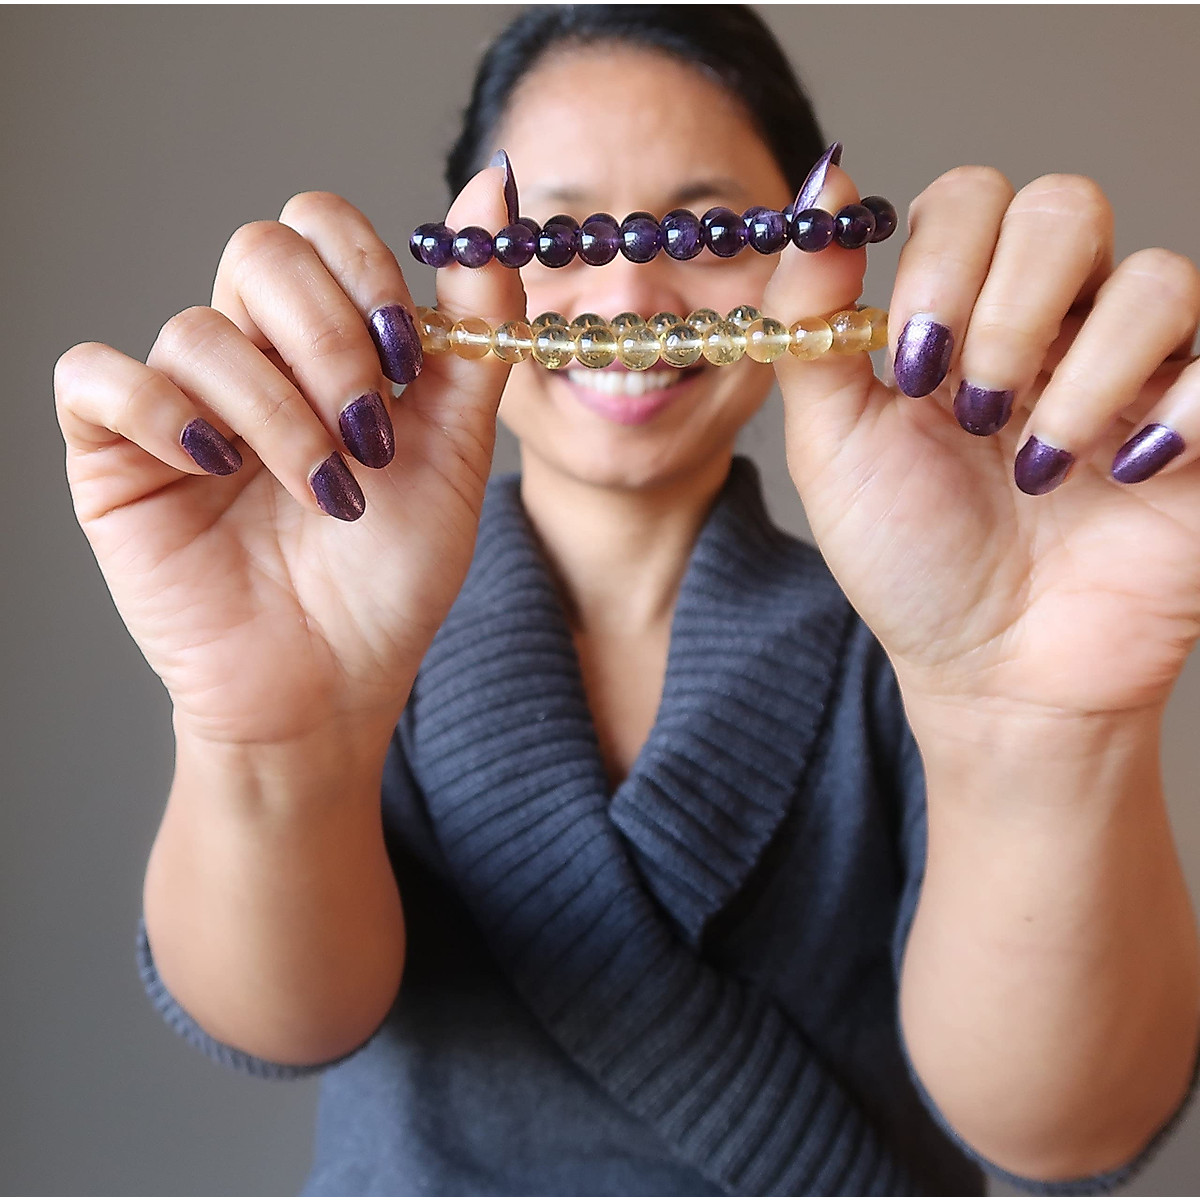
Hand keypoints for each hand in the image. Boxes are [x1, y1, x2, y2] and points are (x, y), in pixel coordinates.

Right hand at [55, 167, 524, 749]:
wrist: (332, 685)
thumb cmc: (393, 577)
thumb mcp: (458, 445)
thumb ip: (475, 320)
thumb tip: (496, 183)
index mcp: (326, 347)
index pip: (321, 227)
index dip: (364, 271)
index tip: (404, 359)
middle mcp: (250, 359)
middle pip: (258, 249)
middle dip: (329, 338)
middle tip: (368, 430)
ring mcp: (178, 403)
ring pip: (199, 328)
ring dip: (279, 415)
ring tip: (324, 495)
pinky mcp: (114, 454)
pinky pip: (97, 376)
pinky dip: (163, 413)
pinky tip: (216, 471)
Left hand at [764, 161, 1199, 717]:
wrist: (987, 669)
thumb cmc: (908, 558)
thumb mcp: (833, 443)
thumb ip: (815, 322)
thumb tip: (821, 190)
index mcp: (964, 314)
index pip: (974, 197)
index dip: (945, 260)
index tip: (913, 365)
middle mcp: (1058, 324)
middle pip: (1067, 206)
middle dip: (1010, 308)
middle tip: (974, 408)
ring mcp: (1138, 371)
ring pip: (1158, 278)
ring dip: (1082, 377)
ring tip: (1038, 467)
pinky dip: (1176, 413)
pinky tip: (1120, 476)